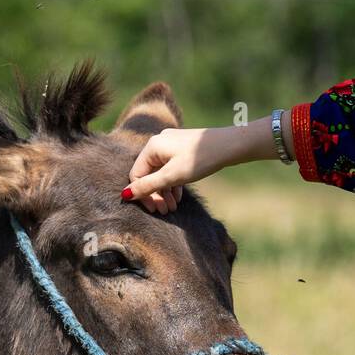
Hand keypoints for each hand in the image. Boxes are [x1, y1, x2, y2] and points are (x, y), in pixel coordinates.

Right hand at [124, 116, 285, 213]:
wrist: (229, 146)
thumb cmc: (199, 160)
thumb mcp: (172, 176)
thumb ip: (149, 186)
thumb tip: (125, 194)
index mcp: (152, 147)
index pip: (136, 174)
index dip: (142, 194)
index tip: (154, 210)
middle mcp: (159, 143)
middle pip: (148, 174)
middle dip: (155, 194)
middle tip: (164, 212)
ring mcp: (171, 145)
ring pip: (160, 172)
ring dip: (164, 191)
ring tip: (172, 208)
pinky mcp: (183, 149)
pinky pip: (171, 169)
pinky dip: (173, 183)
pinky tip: (179, 197)